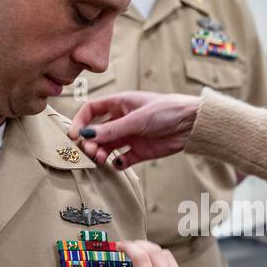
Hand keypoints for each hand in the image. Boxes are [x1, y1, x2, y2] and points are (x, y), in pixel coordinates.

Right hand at [70, 91, 200, 169]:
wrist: (192, 124)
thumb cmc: (167, 111)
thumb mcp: (137, 118)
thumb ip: (112, 129)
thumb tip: (86, 136)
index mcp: (119, 103)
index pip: (92, 110)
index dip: (80, 121)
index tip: (75, 135)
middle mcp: (122, 120)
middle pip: (97, 131)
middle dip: (90, 141)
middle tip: (90, 151)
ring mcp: (130, 136)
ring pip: (107, 147)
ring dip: (101, 153)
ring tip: (100, 159)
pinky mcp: (139, 151)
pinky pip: (122, 159)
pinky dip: (117, 163)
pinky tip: (118, 163)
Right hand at [116, 241, 205, 266]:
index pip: (140, 257)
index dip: (128, 247)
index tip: (119, 247)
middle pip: (154, 250)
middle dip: (139, 244)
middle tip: (128, 247)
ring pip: (166, 255)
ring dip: (152, 251)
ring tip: (141, 256)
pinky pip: (174, 266)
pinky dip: (162, 261)